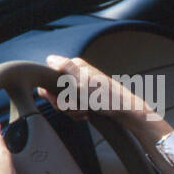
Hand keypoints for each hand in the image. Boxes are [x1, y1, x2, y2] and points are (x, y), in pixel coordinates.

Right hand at [37, 54, 157, 127]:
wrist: (126, 112)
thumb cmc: (108, 98)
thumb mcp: (84, 83)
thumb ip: (65, 70)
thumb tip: (50, 59)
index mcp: (75, 66)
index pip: (48, 76)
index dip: (52, 91)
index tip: (63, 99)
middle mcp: (76, 73)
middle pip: (54, 91)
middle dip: (64, 103)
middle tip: (78, 106)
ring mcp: (80, 86)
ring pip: (63, 101)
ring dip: (72, 110)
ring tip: (85, 111)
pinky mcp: (85, 97)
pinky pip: (72, 107)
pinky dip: (78, 113)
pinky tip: (87, 114)